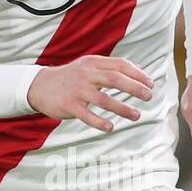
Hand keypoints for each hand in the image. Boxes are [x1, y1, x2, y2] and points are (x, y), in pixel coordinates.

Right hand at [27, 55, 153, 132]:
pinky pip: (86, 115)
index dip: (137, 74)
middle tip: (149, 96)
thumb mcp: (88, 66)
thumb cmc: (71, 77)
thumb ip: (109, 68)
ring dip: (122, 108)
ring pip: (103, 99)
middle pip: (114, 79)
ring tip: (137, 115)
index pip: (120, 65)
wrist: (40, 86)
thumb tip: (138, 73)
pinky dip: (99, 122)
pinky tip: (111, 127)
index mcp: (93, 63)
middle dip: (134, 88)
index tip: (150, 84)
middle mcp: (86, 74)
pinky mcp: (69, 105)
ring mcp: (77, 90)